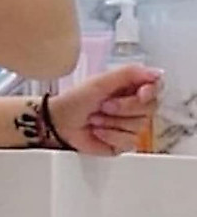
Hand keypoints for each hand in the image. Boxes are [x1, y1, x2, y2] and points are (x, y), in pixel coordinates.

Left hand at [47, 63, 162, 155]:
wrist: (59, 123)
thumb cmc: (76, 100)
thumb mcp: (101, 81)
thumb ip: (130, 74)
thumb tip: (158, 73)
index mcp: (130, 87)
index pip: (156, 87)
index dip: (151, 91)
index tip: (141, 93)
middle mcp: (134, 106)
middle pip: (150, 108)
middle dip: (124, 108)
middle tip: (104, 105)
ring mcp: (130, 125)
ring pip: (139, 126)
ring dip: (112, 122)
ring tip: (96, 118)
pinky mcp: (123, 143)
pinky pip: (129, 141)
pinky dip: (110, 135)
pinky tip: (97, 131)